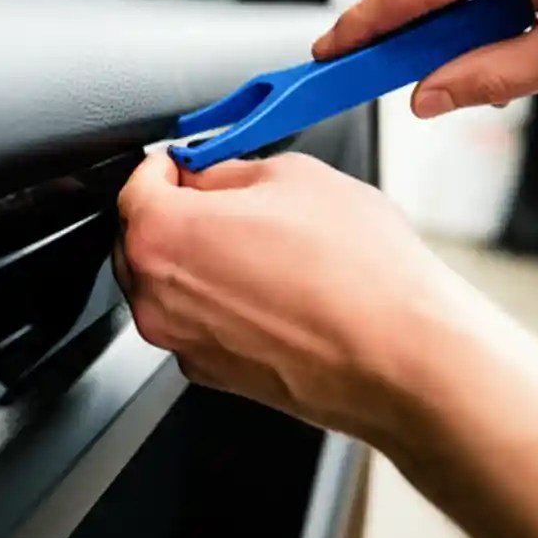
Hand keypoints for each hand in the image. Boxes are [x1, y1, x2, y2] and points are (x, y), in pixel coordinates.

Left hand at [112, 151, 484, 443]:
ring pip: (171, 284)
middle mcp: (158, 299)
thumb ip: (230, 168)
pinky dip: (221, 302)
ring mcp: (183, 343)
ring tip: (264, 244)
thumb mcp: (293, 176)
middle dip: (177, 212)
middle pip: (143, 239)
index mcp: (162, 238)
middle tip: (227, 197)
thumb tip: (211, 174)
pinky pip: (200, 322)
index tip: (187, 163)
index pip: (135, 186)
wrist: (402, 358)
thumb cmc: (358, 272)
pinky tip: (273, 288)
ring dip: (200, 258)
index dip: (165, 166)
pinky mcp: (212, 374)